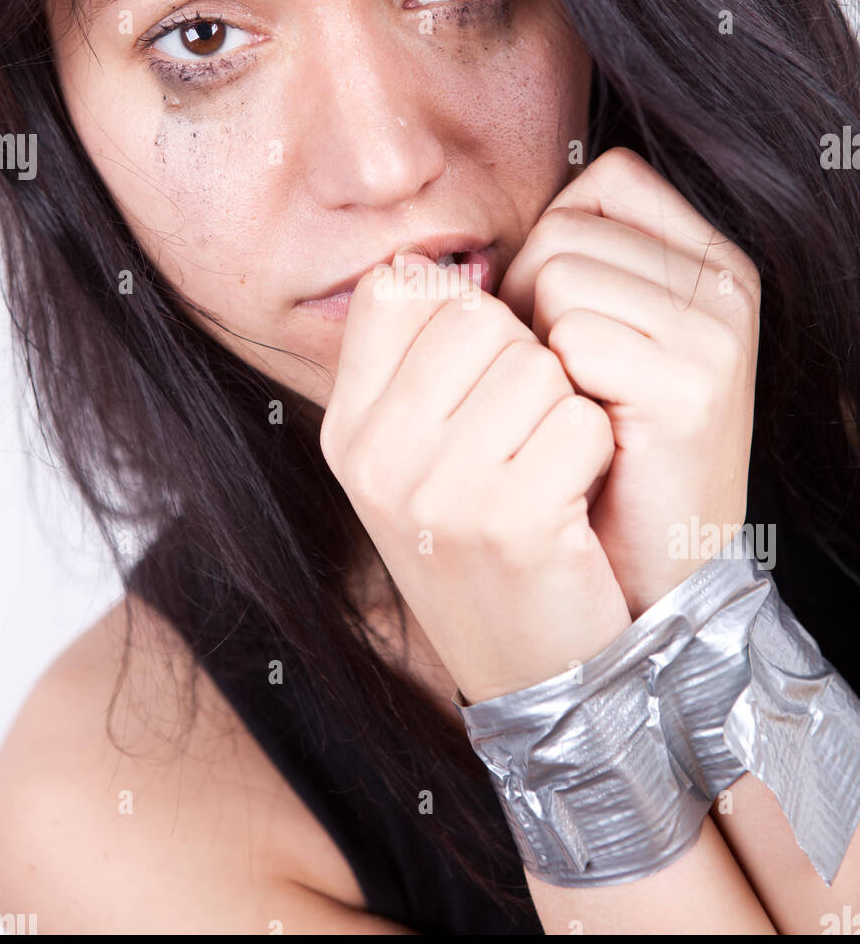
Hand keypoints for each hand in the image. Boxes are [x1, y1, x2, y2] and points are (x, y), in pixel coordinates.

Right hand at [320, 254, 631, 704]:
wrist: (541, 681)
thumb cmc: (495, 547)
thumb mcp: (422, 460)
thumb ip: (419, 366)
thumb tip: (439, 263)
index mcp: (348, 430)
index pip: (397, 288)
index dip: (462, 310)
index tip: (483, 374)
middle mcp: (375, 457)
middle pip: (476, 315)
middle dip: (524, 362)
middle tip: (523, 440)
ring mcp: (435, 491)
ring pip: (537, 363)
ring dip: (563, 412)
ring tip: (545, 476)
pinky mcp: (508, 521)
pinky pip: (580, 420)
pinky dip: (595, 454)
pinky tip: (570, 505)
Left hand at [499, 148, 759, 617]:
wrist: (649, 572)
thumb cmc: (597, 451)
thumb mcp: (592, 338)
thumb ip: (562, 264)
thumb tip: (456, 247)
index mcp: (708, 258)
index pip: (602, 181)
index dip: (550, 246)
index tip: (557, 324)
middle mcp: (725, 281)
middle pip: (566, 227)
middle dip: (528, 302)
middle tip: (558, 382)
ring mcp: (715, 330)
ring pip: (558, 274)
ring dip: (533, 346)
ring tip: (570, 406)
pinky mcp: (691, 384)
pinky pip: (569, 336)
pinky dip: (551, 387)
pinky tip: (583, 430)